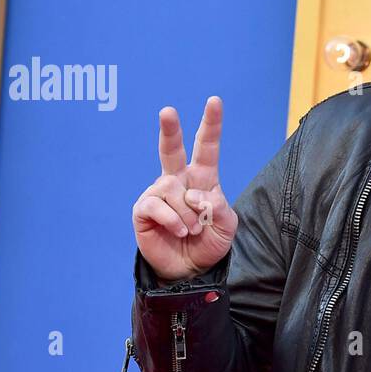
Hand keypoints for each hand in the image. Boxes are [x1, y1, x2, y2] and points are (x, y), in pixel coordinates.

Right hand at [132, 96, 238, 280]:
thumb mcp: (227, 226)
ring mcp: (159, 193)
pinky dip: (172, 220)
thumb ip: (219, 208)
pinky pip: (157, 205)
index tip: (214, 101)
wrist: (190, 270)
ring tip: (192, 230)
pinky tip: (179, 231)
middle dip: (170, 129)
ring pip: (172, 189)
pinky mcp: (144, 209)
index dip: (210, 124)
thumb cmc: (209, 243)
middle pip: (172, 149)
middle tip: (167, 111)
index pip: (206, 147)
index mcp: (203, 178)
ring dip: (188, 214)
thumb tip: (198, 194)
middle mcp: (178, 180)